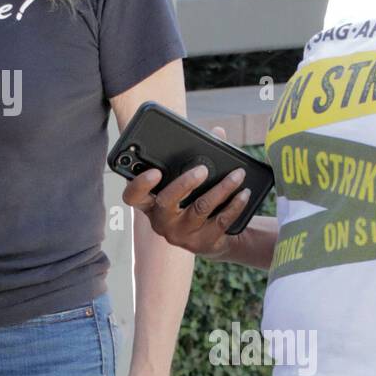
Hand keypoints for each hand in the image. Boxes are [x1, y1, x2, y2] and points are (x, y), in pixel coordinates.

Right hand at [120, 126, 251, 258]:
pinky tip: (244, 193)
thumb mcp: (188, 182)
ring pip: (200, 208)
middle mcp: (160, 222)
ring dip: (221, 189)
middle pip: (166, 201)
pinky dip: (235, 204)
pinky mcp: (201, 243)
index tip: (155, 171)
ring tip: (237, 175)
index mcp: (150, 203)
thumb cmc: (193, 201)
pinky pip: (220, 221)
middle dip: (184, 183)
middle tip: (202, 170)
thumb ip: (197, 156)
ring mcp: (180, 235)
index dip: (140, 184)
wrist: (211, 238)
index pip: (132, 196)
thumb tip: (217, 133)